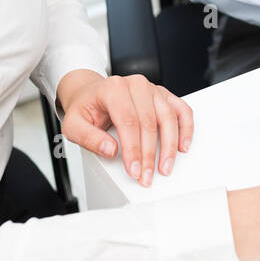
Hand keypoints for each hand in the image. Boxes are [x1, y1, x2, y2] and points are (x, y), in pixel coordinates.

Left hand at [58, 72, 193, 186]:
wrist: (91, 94)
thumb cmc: (86, 109)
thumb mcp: (73, 125)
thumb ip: (89, 138)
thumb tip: (110, 150)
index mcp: (113, 89)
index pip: (128, 121)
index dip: (133, 149)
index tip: (134, 169)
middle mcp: (136, 85)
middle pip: (149, 122)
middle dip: (150, 154)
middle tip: (147, 175)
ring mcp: (152, 89)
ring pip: (168, 117)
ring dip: (170, 145)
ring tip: (165, 166)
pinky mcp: (163, 95)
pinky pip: (181, 109)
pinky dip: (186, 128)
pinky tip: (183, 146)